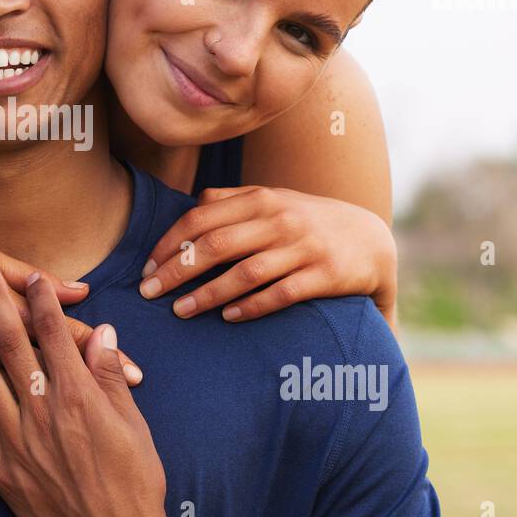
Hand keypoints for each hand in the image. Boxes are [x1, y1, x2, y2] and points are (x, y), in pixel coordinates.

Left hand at [0, 264, 173, 516]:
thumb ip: (110, 376)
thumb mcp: (133, 425)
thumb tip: (101, 332)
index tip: (31, 274)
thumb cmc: (134, 483)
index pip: (56, 335)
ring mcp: (15, 441)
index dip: (42, 300)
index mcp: (79, 397)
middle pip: (12, 346)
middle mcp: (42, 411)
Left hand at [139, 185, 397, 327]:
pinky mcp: (323, 276)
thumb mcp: (273, 201)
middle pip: (215, 245)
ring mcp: (303, 247)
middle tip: (149, 293)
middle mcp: (279, 219)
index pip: (200, 218)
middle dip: (176, 271)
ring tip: (180, 312)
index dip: (168, 244)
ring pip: (244, 272)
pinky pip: (280, 294)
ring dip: (207, 294)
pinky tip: (228, 318)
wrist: (371, 241)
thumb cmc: (307, 222)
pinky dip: (251, 306)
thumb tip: (188, 206)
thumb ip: (231, 200)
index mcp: (260, 198)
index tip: (146, 268)